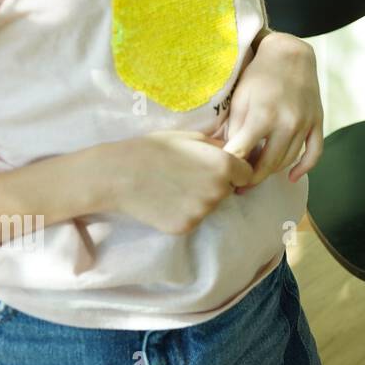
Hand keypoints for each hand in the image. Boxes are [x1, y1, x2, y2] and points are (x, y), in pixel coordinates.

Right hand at [98, 131, 254, 233]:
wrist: (117, 175)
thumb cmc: (153, 150)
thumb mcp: (189, 137)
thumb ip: (216, 147)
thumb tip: (232, 151)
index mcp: (224, 165)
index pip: (247, 173)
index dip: (235, 170)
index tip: (220, 168)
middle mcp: (218, 191)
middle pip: (228, 190)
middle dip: (216, 183)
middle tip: (189, 175)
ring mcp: (202, 212)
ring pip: (211, 205)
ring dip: (200, 198)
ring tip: (174, 186)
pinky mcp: (185, 227)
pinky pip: (193, 218)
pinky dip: (184, 211)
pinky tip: (166, 200)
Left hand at [224, 31, 323, 185]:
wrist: (290, 55)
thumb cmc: (259, 75)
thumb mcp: (239, 98)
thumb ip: (234, 128)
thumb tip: (227, 154)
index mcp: (261, 116)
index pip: (241, 156)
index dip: (230, 169)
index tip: (223, 176)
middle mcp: (286, 123)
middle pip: (267, 165)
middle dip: (251, 178)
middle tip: (239, 184)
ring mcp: (304, 124)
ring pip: (288, 161)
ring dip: (272, 172)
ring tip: (257, 175)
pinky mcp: (317, 122)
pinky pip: (315, 153)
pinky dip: (304, 168)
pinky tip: (293, 177)